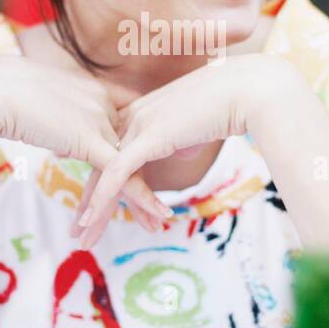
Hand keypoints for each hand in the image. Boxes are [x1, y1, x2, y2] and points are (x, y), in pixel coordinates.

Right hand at [0, 56, 171, 233]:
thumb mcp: (32, 102)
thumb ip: (53, 119)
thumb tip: (56, 137)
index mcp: (92, 94)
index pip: (118, 130)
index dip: (129, 156)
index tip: (135, 174)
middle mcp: (102, 105)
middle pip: (132, 150)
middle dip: (144, 180)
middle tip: (156, 210)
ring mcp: (100, 122)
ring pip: (132, 167)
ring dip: (145, 200)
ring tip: (157, 223)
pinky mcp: (92, 142)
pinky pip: (125, 176)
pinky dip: (142, 199)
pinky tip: (158, 217)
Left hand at [72, 54, 290, 247]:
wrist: (250, 89)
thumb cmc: (235, 102)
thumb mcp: (200, 122)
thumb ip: (184, 135)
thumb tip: (183, 151)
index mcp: (145, 110)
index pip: (113, 149)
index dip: (100, 176)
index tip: (87, 200)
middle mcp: (136, 115)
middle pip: (101, 163)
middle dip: (88, 199)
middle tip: (78, 228)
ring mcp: (140, 125)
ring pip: (105, 174)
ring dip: (93, 210)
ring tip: (82, 237)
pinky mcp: (150, 137)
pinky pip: (118, 173)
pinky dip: (103, 198)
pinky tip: (91, 219)